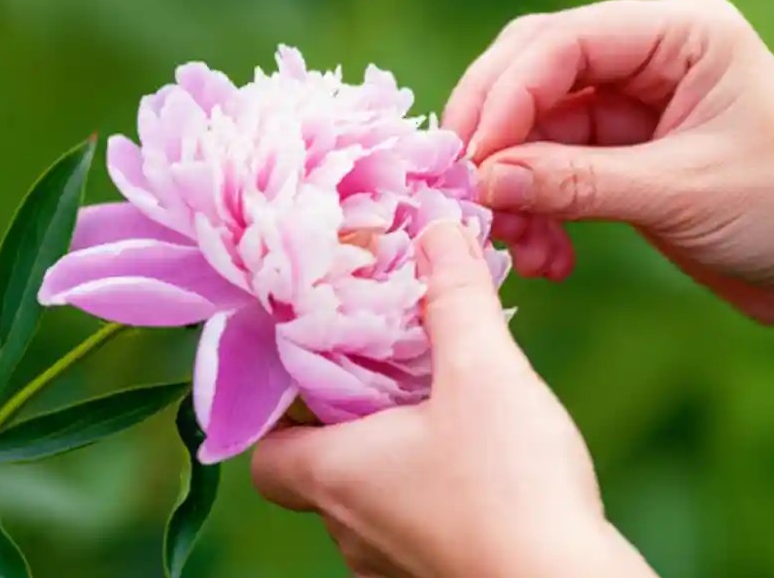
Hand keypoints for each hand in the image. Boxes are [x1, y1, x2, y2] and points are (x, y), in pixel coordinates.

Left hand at [250, 222, 655, 577]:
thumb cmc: (511, 491)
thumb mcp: (482, 371)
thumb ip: (455, 297)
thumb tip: (436, 230)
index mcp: (335, 476)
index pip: (262, 450)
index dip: (276, 408)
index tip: (310, 362)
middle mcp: (350, 531)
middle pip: (318, 468)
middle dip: (349, 416)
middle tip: (390, 366)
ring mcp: (395, 567)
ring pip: (371, 499)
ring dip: (395, 453)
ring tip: (442, 406)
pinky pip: (416, 525)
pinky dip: (434, 489)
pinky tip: (482, 463)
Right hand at [445, 0, 773, 330]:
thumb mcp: (681, 193)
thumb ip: (575, 183)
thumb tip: (486, 182)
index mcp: (682, 33)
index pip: (564, 42)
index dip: (506, 95)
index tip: (473, 160)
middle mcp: (653, 58)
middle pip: (537, 73)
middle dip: (498, 134)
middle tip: (467, 191)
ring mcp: (639, 109)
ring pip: (540, 131)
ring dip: (518, 188)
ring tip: (520, 246)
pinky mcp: (631, 158)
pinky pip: (558, 173)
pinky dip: (542, 212)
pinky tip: (548, 259)